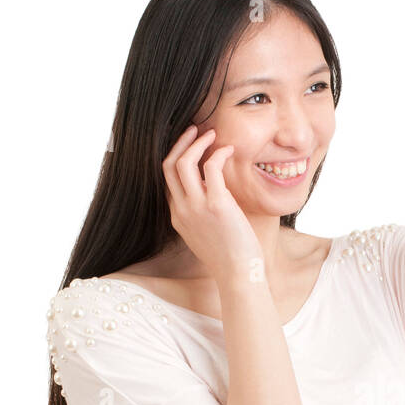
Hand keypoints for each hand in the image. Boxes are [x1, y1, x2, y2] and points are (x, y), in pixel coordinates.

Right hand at [162, 126, 262, 282]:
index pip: (166, 178)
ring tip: (212, 134)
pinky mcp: (216, 205)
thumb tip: (213, 193)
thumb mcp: (207, 234)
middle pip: (168, 165)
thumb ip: (203, 213)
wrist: (238, 275)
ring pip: (183, 162)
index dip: (176, 156)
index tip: (189, 144)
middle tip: (195, 129)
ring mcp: (196, 207)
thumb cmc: (229, 257)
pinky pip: (211, 167)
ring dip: (197, 143)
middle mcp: (181, 209)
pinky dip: (218, 154)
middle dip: (180, 142)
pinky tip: (229, 150)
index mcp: (177, 216)